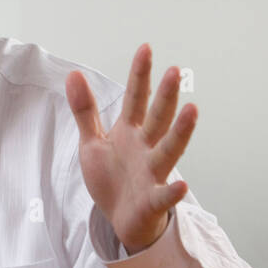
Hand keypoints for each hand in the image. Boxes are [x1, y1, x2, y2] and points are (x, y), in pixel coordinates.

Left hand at [66, 44, 194, 254]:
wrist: (120, 219)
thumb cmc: (111, 178)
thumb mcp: (92, 141)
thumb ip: (85, 110)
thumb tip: (73, 73)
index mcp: (130, 131)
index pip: (136, 98)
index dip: (139, 75)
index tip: (146, 48)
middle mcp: (146, 147)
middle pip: (157, 118)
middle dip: (165, 96)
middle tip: (174, 71)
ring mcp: (152, 173)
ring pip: (168, 150)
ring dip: (180, 132)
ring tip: (193, 110)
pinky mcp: (152, 200)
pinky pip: (163, 195)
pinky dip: (172, 191)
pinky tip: (182, 184)